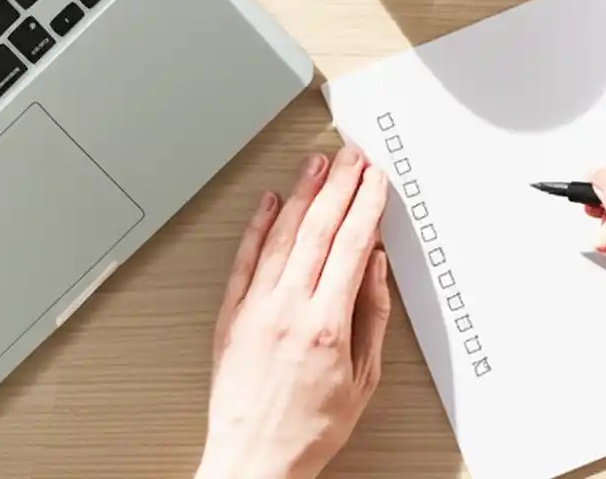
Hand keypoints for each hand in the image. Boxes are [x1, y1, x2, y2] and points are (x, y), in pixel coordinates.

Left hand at [196, 148, 390, 478]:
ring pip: (282, 236)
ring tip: (317, 165)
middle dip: (339, 186)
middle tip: (352, 157)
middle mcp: (287, 309)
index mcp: (326, 325)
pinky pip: (244, 260)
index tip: (376, 180)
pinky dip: (257, 226)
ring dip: (301, 194)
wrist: (255, 460)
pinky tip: (269, 202)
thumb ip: (371, 317)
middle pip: (319, 229)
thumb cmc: (309, 429)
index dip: (366, 205)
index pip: (351, 245)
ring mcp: (254, 309)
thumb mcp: (363, 379)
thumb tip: (375, 268)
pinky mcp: (230, 316)